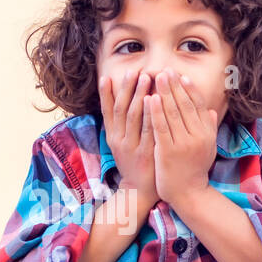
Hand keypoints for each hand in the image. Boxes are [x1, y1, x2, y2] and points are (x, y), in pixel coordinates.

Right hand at [98, 69, 157, 204]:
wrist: (139, 191)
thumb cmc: (134, 162)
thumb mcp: (122, 143)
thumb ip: (122, 124)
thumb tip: (122, 100)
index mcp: (112, 136)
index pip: (107, 111)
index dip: (106, 94)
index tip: (108, 76)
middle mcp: (119, 140)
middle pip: (121, 109)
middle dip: (127, 89)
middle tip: (134, 70)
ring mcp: (132, 147)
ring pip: (133, 117)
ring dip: (139, 95)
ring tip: (146, 77)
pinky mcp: (145, 153)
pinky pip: (148, 130)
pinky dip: (151, 114)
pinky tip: (155, 100)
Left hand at [145, 71, 217, 209]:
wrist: (188, 194)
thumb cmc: (195, 170)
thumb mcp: (207, 148)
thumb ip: (208, 128)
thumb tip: (210, 110)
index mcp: (206, 133)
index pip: (197, 105)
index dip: (189, 89)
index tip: (180, 75)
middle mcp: (197, 136)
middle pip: (184, 105)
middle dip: (174, 85)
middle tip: (165, 70)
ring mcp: (183, 144)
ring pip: (172, 113)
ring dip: (163, 92)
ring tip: (156, 77)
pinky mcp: (168, 151)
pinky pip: (160, 127)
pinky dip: (155, 111)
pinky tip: (149, 98)